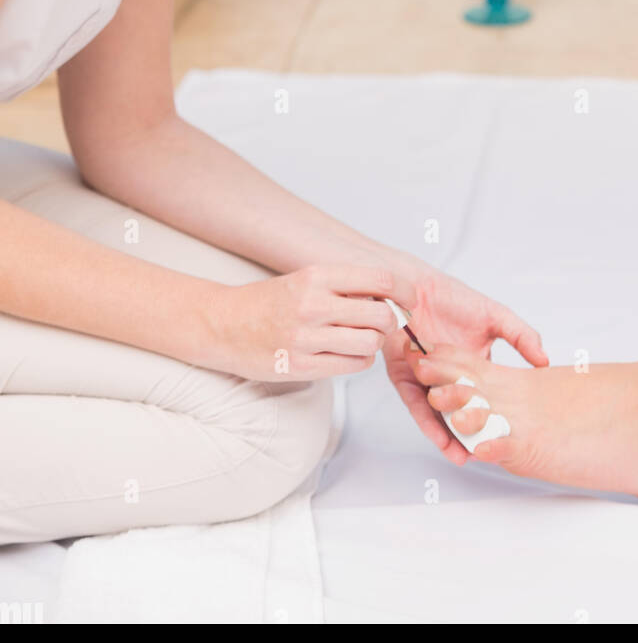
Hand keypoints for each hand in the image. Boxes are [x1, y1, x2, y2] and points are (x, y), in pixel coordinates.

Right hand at [196, 264, 416, 382]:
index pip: (379, 279)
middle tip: (384, 323)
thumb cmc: (269, 302)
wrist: (223, 325)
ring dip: (374, 343)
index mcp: (316, 276)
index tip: (410, 298)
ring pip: (370, 343)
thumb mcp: (305, 279)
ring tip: (361, 338)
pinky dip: (359, 360)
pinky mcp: (301, 366)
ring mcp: (306, 338)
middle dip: (390, 321)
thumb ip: (344, 285)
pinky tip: (348, 353)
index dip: (403, 290)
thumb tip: (389, 295)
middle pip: (380, 314)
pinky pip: (352, 366)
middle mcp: (313, 305)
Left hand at [381, 269, 547, 463]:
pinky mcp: (403, 377)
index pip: (482, 397)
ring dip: (448, 436)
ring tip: (462, 457)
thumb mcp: (496, 317)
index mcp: (470, 366)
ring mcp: (424, 379)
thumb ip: (521, 336)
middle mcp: (447, 377)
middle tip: (485, 457)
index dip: (493, 417)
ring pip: (438, 413)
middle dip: (470, 434)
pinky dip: (427, 420)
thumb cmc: (451, 297)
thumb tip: (545, 361)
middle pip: (460, 411)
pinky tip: (440, 436)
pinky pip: (415, 403)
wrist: (413, 284)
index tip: (508, 437)